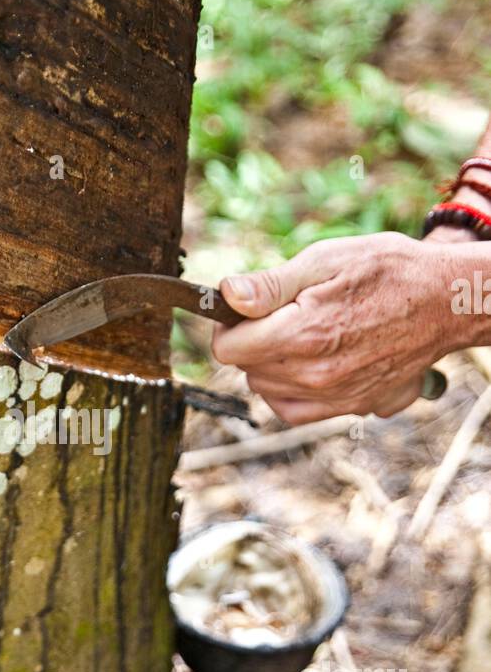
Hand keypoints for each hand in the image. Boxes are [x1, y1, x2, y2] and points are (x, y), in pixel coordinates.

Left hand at [212, 232, 482, 425]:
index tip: (247, 310)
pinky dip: (291, 391)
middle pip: (247, 370)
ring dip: (272, 366)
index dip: (229, 326)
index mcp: (304, 334)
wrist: (445, 302)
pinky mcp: (352, 407)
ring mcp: (335, 397)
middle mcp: (316, 375)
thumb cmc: (388, 271)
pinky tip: (309, 363)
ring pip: (268, 391)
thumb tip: (226, 295)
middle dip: (254, 342)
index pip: (228, 349)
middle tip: (285, 315)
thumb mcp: (326, 259)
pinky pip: (295, 411)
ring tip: (302, 335)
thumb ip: (271, 285)